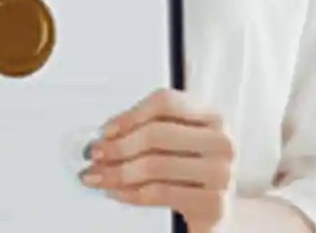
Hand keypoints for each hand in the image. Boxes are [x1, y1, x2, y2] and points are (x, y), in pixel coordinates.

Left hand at [81, 89, 235, 232]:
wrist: (211, 213)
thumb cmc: (187, 175)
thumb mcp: (172, 146)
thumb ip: (144, 133)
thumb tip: (105, 136)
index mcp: (211, 117)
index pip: (166, 102)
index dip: (130, 115)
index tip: (106, 130)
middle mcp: (221, 142)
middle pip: (157, 133)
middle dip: (118, 146)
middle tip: (94, 155)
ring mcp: (221, 173)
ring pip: (155, 165)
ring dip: (117, 172)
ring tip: (97, 176)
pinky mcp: (214, 204)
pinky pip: (160, 193)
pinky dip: (131, 193)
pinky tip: (116, 192)